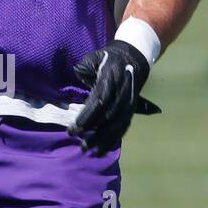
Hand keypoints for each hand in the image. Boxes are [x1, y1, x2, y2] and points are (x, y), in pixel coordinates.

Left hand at [69, 40, 160, 155]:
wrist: (134, 57)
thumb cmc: (108, 58)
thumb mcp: (95, 57)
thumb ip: (84, 67)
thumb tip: (76, 76)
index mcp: (111, 80)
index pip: (99, 102)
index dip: (87, 117)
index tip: (74, 128)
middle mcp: (122, 93)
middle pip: (108, 117)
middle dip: (93, 133)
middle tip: (80, 144)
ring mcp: (129, 103)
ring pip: (117, 125)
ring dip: (103, 140)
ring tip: (90, 150)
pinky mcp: (132, 109)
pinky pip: (124, 126)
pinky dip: (114, 139)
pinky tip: (104, 149)